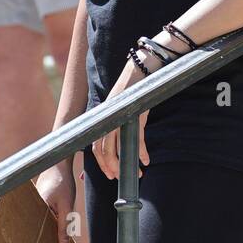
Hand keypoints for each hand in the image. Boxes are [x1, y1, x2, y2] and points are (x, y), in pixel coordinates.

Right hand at [34, 161, 76, 242]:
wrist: (59, 163)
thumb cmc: (63, 181)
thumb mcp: (67, 206)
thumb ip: (65, 226)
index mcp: (36, 208)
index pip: (35, 232)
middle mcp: (31, 207)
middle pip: (37, 229)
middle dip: (43, 239)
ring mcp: (34, 203)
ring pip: (41, 222)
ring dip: (47, 230)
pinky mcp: (39, 201)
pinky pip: (43, 215)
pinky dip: (49, 221)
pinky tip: (55, 229)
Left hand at [92, 55, 152, 179]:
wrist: (146, 64)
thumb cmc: (138, 87)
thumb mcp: (128, 106)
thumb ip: (124, 122)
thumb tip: (127, 143)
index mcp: (105, 113)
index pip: (95, 142)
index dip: (100, 161)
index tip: (109, 173)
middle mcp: (109, 114)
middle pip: (103, 148)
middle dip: (110, 167)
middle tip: (119, 178)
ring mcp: (120, 113)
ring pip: (116, 146)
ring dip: (126, 163)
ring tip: (137, 173)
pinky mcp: (134, 111)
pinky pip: (136, 137)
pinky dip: (141, 151)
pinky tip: (147, 160)